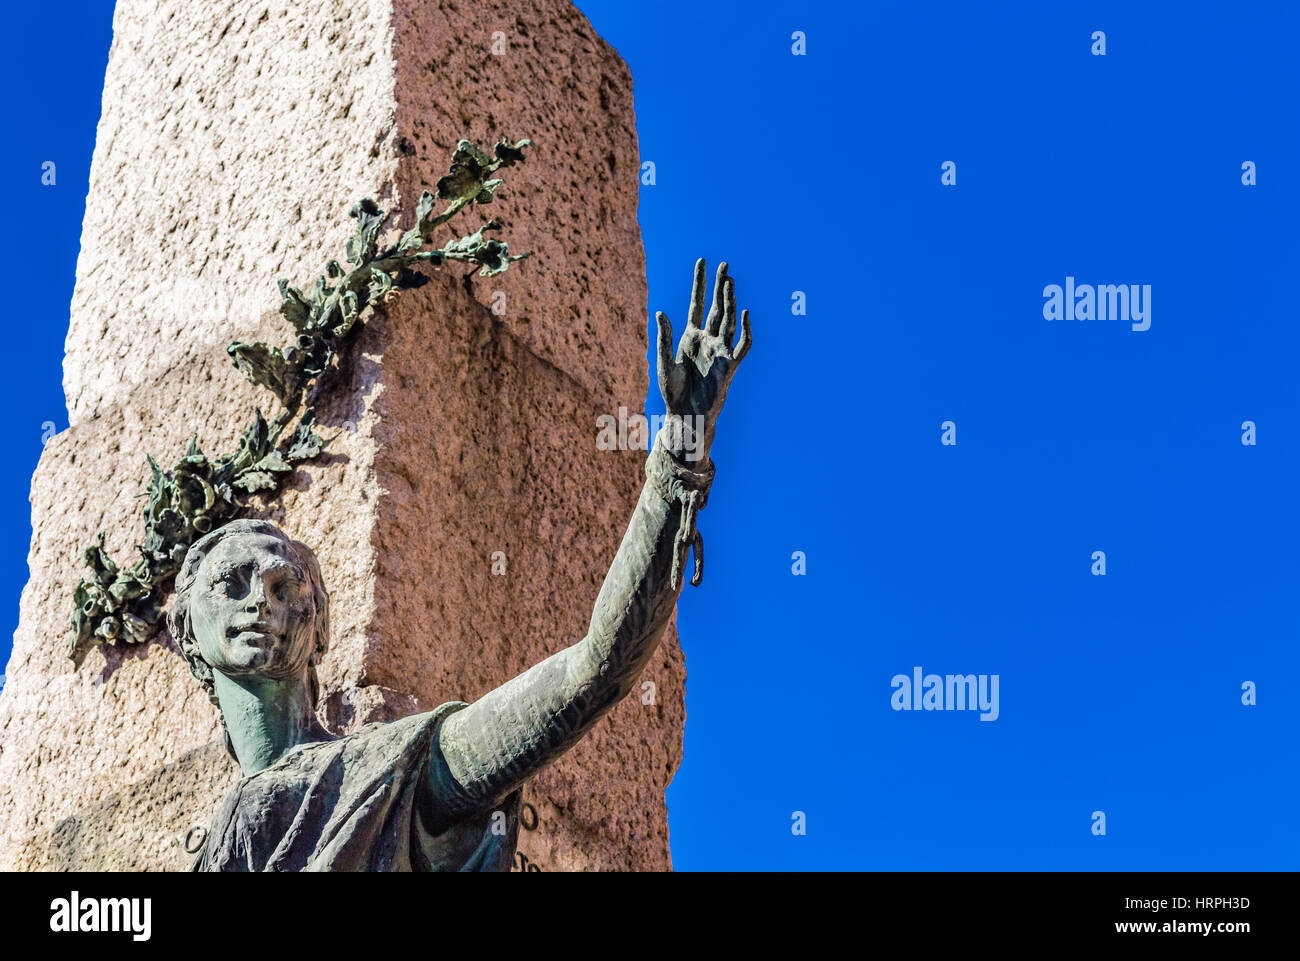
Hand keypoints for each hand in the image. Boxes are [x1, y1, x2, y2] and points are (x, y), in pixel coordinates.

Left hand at [655, 259, 750, 463]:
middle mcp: (706, 339)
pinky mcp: (729, 364)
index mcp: (690, 336)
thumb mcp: (664, 362)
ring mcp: (719, 350)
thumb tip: (661, 312)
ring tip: (730, 281)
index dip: (700, 283)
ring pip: (727, 320)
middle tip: (725, 265)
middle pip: (716, 306)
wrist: (686, 415)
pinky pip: (741, 344)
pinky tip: (743, 314)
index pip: (697, 303)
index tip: (703, 262)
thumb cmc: (672, 392)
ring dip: (729, 300)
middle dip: (720, 286)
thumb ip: (665, 337)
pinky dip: (744, 330)